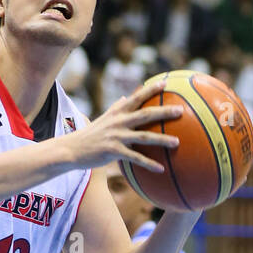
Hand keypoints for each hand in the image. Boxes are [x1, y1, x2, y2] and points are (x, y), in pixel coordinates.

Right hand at [64, 80, 182, 173]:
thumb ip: (116, 107)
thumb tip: (125, 97)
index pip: (137, 97)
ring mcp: (116, 136)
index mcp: (117, 112)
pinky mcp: (113, 152)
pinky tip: (161, 169)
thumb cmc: (89, 135)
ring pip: (144, 136)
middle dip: (164, 112)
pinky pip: (135, 158)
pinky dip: (149, 164)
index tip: (166, 82)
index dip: (151, 89)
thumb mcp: (102, 118)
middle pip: (146, 114)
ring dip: (162, 139)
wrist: (72, 149)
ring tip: (177, 142)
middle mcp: (118, 121)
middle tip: (181, 111)